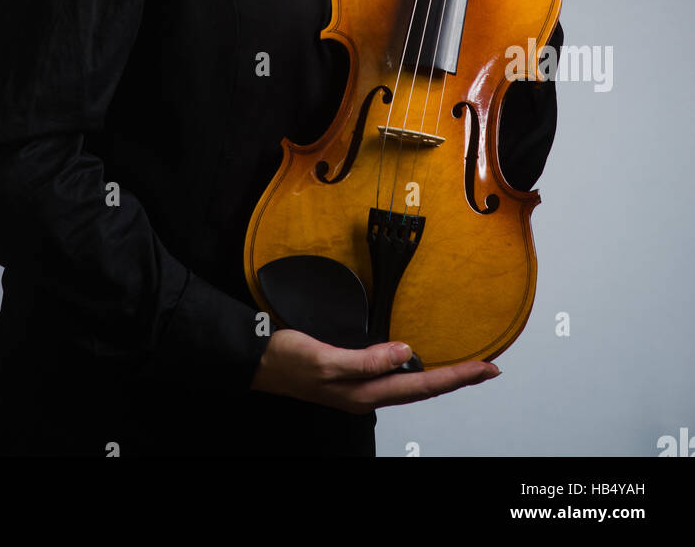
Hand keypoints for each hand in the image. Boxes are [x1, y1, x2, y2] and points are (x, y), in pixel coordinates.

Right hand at [250, 327, 499, 413]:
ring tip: (466, 369)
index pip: (422, 385)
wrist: (258, 361)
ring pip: (412, 384)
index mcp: (365, 393)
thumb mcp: (324, 358)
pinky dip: (418, 370)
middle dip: (458, 379)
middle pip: (424, 388)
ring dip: (441, 377)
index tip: (484, 368)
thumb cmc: (287, 360)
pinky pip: (395, 376)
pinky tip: (421, 363)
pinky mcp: (354, 376)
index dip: (456, 377)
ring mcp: (361, 387)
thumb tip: (405, 352)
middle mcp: (368, 394)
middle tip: (488, 368)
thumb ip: (365, 359)